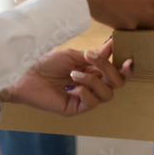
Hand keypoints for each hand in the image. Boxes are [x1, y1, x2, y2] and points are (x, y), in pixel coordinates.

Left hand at [0, 39, 131, 116]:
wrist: (26, 74)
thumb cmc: (46, 63)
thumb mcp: (73, 55)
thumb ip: (94, 55)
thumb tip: (112, 45)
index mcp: (94, 72)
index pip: (118, 74)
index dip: (126, 69)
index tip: (127, 60)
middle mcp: (93, 86)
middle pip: (117, 84)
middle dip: (109, 70)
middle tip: (92, 59)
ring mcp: (85, 98)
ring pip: (107, 95)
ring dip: (93, 81)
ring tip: (74, 74)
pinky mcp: (75, 109)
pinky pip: (91, 103)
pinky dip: (85, 92)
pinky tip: (71, 87)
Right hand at [73, 0, 153, 29]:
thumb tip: (150, 3)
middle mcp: (149, 12)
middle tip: (148, 28)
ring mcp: (136, 23)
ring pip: (145, 35)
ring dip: (141, 32)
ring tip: (129, 22)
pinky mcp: (122, 30)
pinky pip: (130, 35)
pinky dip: (127, 32)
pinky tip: (118, 21)